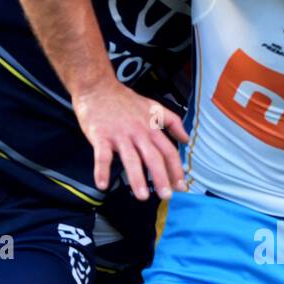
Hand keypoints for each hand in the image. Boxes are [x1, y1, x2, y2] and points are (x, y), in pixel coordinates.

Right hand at [74, 81, 188, 200]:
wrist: (97, 87)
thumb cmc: (124, 100)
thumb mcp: (153, 107)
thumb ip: (172, 121)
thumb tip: (186, 138)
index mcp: (151, 128)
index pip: (168, 151)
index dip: (176, 169)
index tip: (181, 186)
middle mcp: (138, 133)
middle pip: (153, 157)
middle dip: (161, 178)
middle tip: (166, 196)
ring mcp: (119, 135)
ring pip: (130, 159)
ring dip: (137, 179)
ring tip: (142, 196)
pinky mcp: (100, 136)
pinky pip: (102, 156)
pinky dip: (101, 171)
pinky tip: (103, 185)